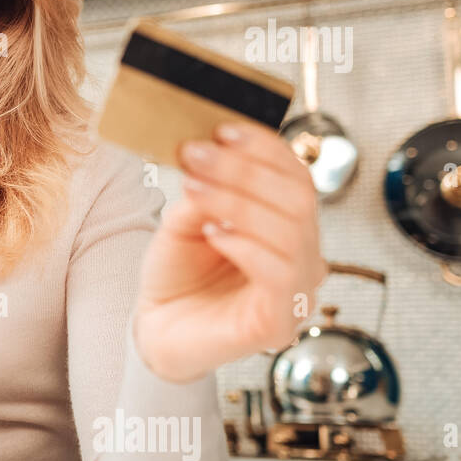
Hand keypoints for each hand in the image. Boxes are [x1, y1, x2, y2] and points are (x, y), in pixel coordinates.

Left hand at [132, 121, 327, 382]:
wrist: (157, 331)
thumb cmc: (178, 277)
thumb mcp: (186, 221)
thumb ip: (204, 192)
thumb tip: (210, 156)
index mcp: (289, 228)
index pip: (296, 177)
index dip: (265, 148)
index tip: (223, 129)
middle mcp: (303, 258)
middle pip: (297, 198)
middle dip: (246, 169)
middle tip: (197, 154)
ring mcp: (297, 292)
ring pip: (291, 231)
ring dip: (239, 201)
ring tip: (196, 187)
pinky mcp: (280, 322)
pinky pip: (278, 273)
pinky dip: (244, 244)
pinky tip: (212, 232)